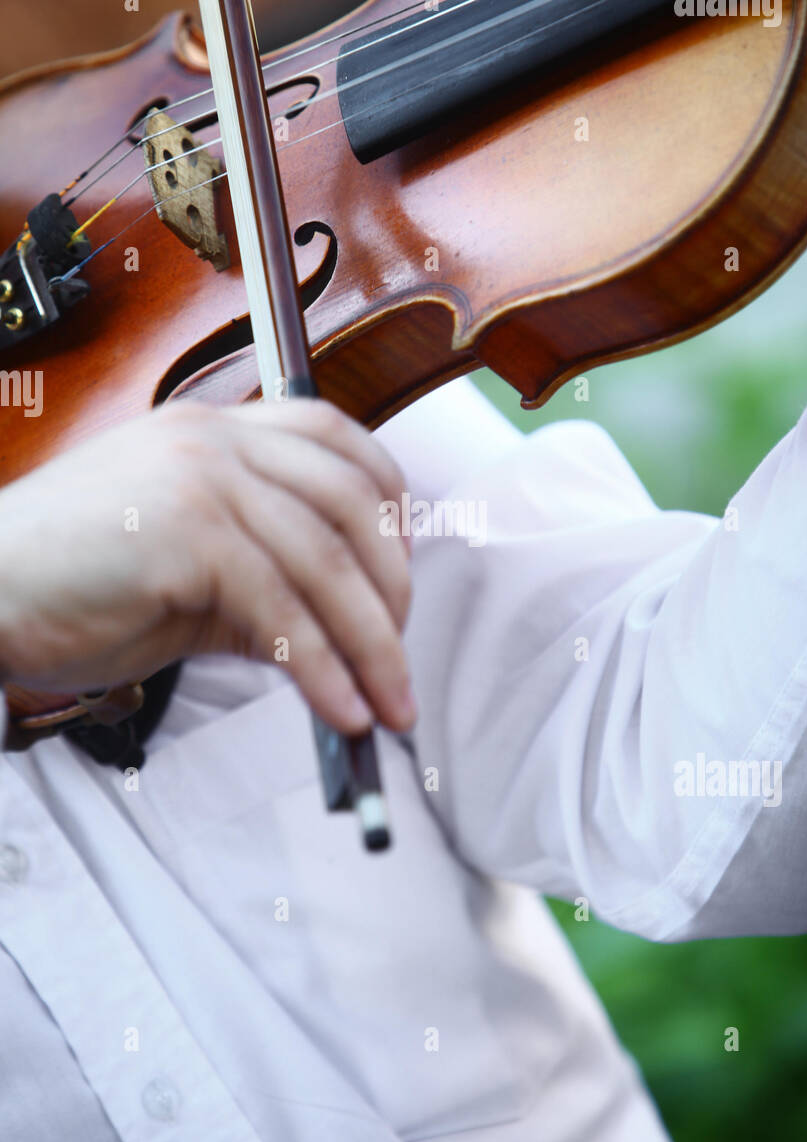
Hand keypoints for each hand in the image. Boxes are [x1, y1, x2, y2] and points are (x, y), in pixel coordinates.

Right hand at [0, 399, 415, 733]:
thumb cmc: (71, 584)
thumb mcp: (186, 573)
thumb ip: (262, 583)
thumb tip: (342, 632)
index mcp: (215, 431)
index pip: (335, 438)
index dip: (387, 504)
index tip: (400, 573)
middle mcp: (215, 439)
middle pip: (351, 504)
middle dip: (393, 592)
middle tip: (400, 662)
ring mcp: (202, 479)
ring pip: (327, 561)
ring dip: (373, 646)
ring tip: (389, 707)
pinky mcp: (187, 534)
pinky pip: (283, 607)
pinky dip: (324, 668)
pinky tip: (341, 710)